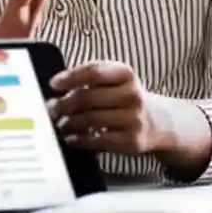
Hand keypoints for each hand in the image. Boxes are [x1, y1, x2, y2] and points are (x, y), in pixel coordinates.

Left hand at [47, 61, 163, 154]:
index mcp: (126, 74)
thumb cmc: (127, 98)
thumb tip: (57, 91)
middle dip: (64, 104)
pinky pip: (98, 140)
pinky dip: (79, 140)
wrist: (160, 122)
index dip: (71, 77)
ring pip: (91, 119)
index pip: (94, 71)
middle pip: (88, 97)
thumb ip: (91, 80)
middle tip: (51, 109)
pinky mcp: (132, 141)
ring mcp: (134, 119)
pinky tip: (71, 138)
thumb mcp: (117, 80)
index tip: (54, 84)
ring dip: (69, 123)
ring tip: (60, 124)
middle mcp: (132, 95)